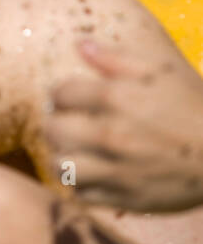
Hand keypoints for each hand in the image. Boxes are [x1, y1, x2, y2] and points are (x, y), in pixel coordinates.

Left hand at [43, 40, 202, 211]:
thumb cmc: (193, 104)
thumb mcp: (159, 69)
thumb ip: (114, 58)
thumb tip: (80, 45)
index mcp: (114, 98)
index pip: (61, 93)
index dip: (62, 93)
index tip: (70, 97)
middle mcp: (109, 134)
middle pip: (53, 130)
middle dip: (56, 122)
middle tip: (65, 122)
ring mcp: (116, 170)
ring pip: (62, 166)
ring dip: (62, 156)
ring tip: (72, 150)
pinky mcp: (125, 198)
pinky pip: (83, 196)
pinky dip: (80, 185)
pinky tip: (90, 174)